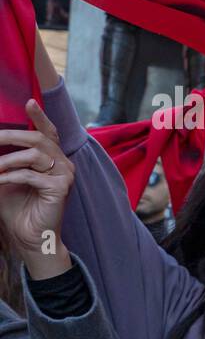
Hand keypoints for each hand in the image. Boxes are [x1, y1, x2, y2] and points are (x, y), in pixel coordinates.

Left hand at [0, 101, 74, 279]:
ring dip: (6, 160)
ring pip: (35, 154)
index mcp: (52, 158)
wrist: (29, 237)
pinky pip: (32, 175)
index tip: (28, 102)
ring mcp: (65, 175)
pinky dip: (10, 177)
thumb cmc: (17, 207)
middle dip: (9, 135)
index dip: (40, 116)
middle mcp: (62, 163)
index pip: (48, 132)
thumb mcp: (5, 176)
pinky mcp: (61, 189)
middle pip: (38, 138)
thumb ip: (2, 160)